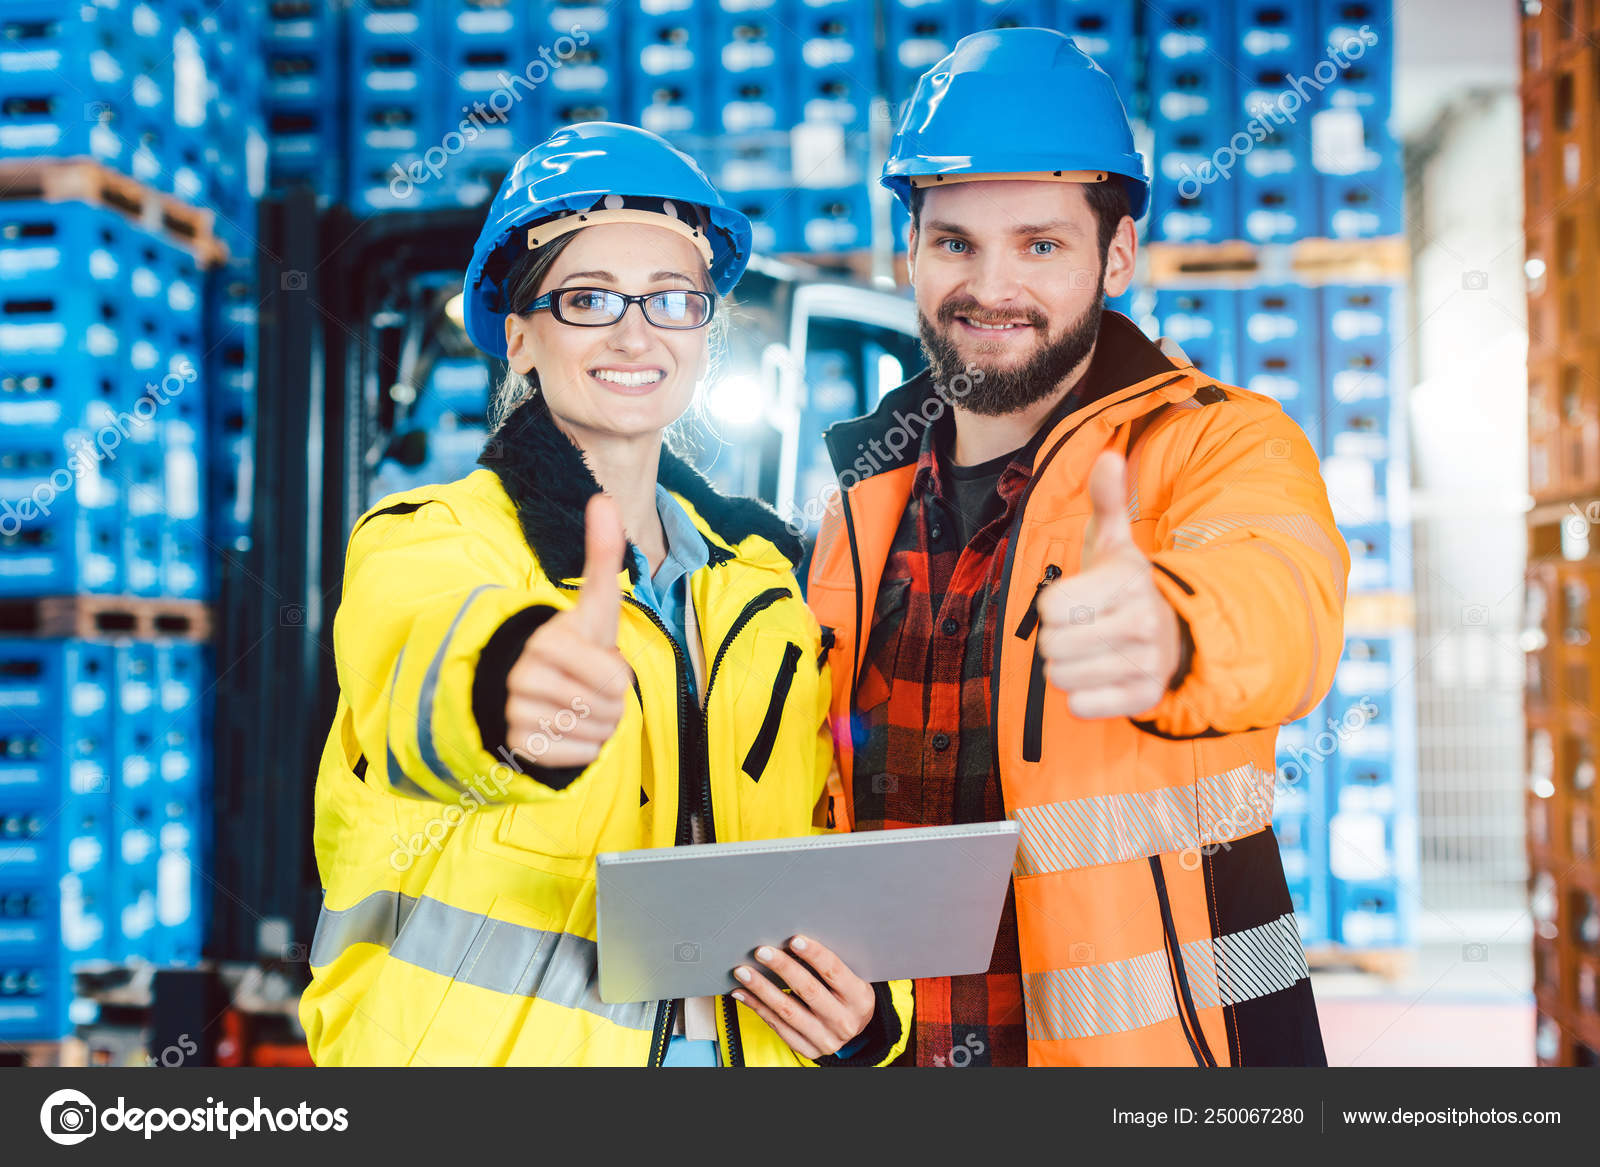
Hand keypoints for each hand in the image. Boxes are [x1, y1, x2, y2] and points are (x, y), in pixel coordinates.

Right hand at [504, 494, 632, 767]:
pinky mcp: (513, 744)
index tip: (601, 666)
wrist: (530, 685)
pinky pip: (574, 756)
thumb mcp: (593, 606)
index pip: (615, 681)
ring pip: (592, 735)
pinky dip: (580, 748)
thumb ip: (601, 556)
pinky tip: (564, 728)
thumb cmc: (575, 643)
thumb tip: (602, 498)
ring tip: (576, 706)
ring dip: (596, 727)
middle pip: (607, 710)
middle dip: (610, 705)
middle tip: (589, 689)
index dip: (618, 678)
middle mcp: (523, 676)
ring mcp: (514, 712)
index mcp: (547, 641)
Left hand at [731, 936, 875, 1058]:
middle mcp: (844, 1021)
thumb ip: (828, 965)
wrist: (853, 1030)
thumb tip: (792, 940)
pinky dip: (757, 1007)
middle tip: (762, 951)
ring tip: (743, 971)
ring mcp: (825, 1039)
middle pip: (808, 990)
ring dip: (761, 988)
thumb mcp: (850, 979)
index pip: (834, 972)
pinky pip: (777, 1026)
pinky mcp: (807, 1049)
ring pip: (787, 1010)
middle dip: (782, 968)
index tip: (794, 939)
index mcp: (859, 998)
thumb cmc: (846, 994)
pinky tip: (743, 992)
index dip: (814, 954)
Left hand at [1034, 450, 1182, 718]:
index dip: (1051, 605)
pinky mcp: (1143, 698)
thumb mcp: (1114, 543)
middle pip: (1050, 645)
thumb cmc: (1126, 586)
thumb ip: (1106, 501)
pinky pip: (1080, 706)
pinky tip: (1100, 675)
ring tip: (1089, 650)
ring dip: (1065, 666)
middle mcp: (1140, 623)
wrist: (1176, 632)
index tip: (1073, 600)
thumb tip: (1108, 456)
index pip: (1050, 606)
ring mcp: (1145, 663)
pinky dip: (1080, 696)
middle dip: (1055, 638)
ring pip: (1060, 676)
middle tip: (1079, 629)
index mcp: (1127, 583)